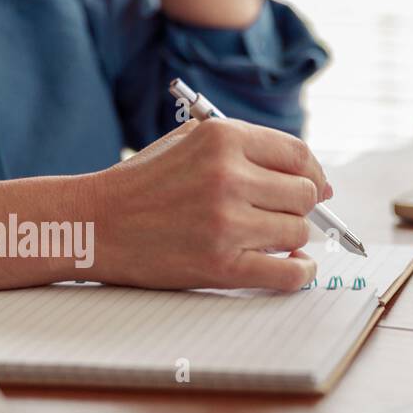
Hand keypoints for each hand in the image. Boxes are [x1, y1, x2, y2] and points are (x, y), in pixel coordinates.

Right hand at [85, 118, 332, 291]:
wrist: (94, 223)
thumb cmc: (144, 183)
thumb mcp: (189, 142)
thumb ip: (246, 149)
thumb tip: (312, 178)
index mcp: (222, 139)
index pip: (299, 156)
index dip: (314, 175)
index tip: (317, 190)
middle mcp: (228, 177)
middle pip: (304, 196)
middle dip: (297, 207)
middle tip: (278, 215)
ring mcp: (226, 223)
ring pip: (297, 233)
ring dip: (289, 239)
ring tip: (263, 237)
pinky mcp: (221, 265)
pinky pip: (289, 274)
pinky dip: (300, 273)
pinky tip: (294, 267)